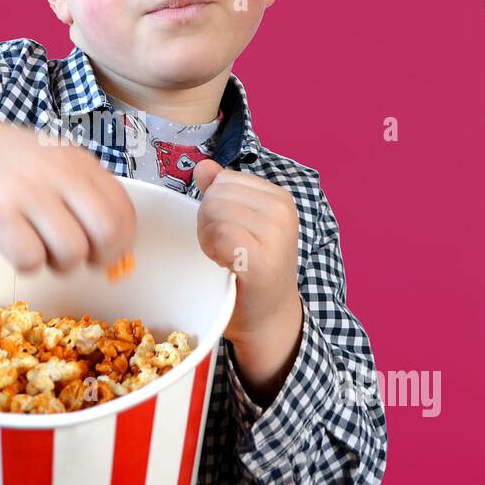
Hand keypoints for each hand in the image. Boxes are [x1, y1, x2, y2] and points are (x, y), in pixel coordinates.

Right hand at [0, 105, 136, 274]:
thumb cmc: (4, 161)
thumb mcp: (53, 163)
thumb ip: (84, 196)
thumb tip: (114, 251)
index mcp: (79, 162)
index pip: (124, 212)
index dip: (120, 243)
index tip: (104, 252)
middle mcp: (60, 174)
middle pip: (108, 234)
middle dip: (99, 259)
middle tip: (77, 259)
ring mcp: (28, 192)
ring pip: (72, 253)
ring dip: (59, 265)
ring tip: (40, 251)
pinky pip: (30, 259)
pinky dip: (26, 265)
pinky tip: (14, 249)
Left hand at [193, 159, 302, 347]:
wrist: (268, 318)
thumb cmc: (250, 273)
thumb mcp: (239, 224)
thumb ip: (221, 193)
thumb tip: (203, 166)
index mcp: (278, 198)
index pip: (222, 180)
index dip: (213, 206)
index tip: (228, 234)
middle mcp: (282, 210)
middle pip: (214, 194)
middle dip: (207, 221)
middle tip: (224, 249)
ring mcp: (276, 233)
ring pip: (212, 212)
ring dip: (207, 238)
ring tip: (226, 257)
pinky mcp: (262, 257)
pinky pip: (217, 234)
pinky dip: (211, 250)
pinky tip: (225, 264)